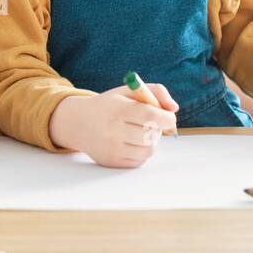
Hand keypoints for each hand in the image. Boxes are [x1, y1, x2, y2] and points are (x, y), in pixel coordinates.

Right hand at [48, 84, 178, 167]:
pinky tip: (131, 142)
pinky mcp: (111, 161)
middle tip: (151, 123)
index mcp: (118, 109)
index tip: (169, 117)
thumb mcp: (130, 90)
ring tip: (140, 132)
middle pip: (151, 136)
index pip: (150, 116)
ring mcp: (111, 148)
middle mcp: (113, 130)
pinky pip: (139, 161)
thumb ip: (156, 92)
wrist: (79, 122)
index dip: (166, 118)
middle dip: (157, 129)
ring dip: (151, 141)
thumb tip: (174, 108)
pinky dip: (141, 151)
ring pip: (148, 150)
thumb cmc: (110, 104)